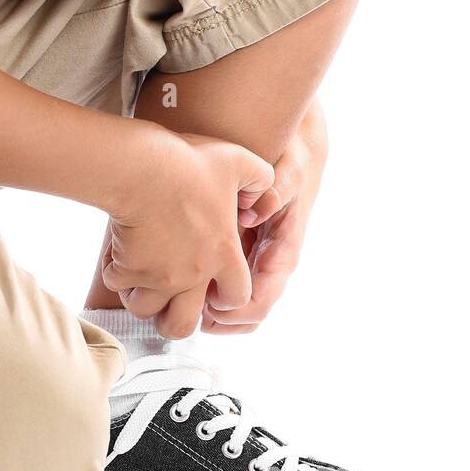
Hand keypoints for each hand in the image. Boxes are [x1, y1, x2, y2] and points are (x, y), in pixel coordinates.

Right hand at [102, 130, 274, 338]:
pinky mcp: (128, 269)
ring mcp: (158, 276)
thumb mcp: (239, 162)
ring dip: (142, 297)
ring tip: (141, 278)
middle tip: (169, 301)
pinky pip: (117, 284)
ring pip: (145, 309)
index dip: (228, 297)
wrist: (142, 168)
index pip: (238, 298)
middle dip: (174, 319)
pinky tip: (119, 254)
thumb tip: (260, 204)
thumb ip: (261, 182)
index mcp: (223, 254)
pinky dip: (116, 273)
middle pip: (182, 326)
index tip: (214, 287)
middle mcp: (193, 275)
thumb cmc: (190, 162)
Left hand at [203, 99, 327, 333]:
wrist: (289, 150)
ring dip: (211, 317)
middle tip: (189, 314)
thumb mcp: (287, 165)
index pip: (266, 291)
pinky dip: (206, 300)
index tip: (213, 307)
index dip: (240, 306)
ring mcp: (257, 262)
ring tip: (180, 309)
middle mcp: (272, 261)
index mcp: (285, 246)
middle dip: (221, 320)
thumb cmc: (288, 159)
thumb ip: (278, 185)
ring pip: (239, 307)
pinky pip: (226, 292)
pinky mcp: (241, 256)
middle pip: (252, 310)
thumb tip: (260, 208)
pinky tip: (180, 294)